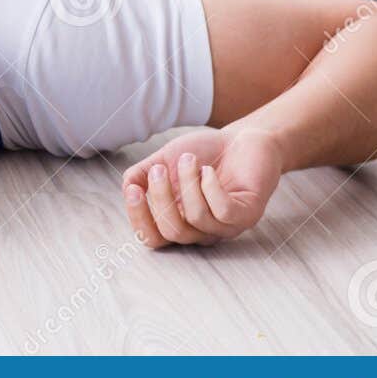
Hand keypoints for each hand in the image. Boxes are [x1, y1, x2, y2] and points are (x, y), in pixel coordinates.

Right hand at [121, 127, 283, 247]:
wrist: (242, 138)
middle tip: (159, 169)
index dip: (139, 219)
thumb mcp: (164, 160)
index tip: (134, 189)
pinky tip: (209, 170)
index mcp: (179, 221)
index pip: (153, 238)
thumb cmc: (203, 153)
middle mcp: (202, 230)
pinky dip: (210, 185)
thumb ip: (141, 174)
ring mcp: (226, 226)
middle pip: (173, 232)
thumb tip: (128, 187)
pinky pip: (223, 210)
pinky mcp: (248, 214)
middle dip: (161, 197)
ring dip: (187, 182)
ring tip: (189, 159)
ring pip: (197, 218)